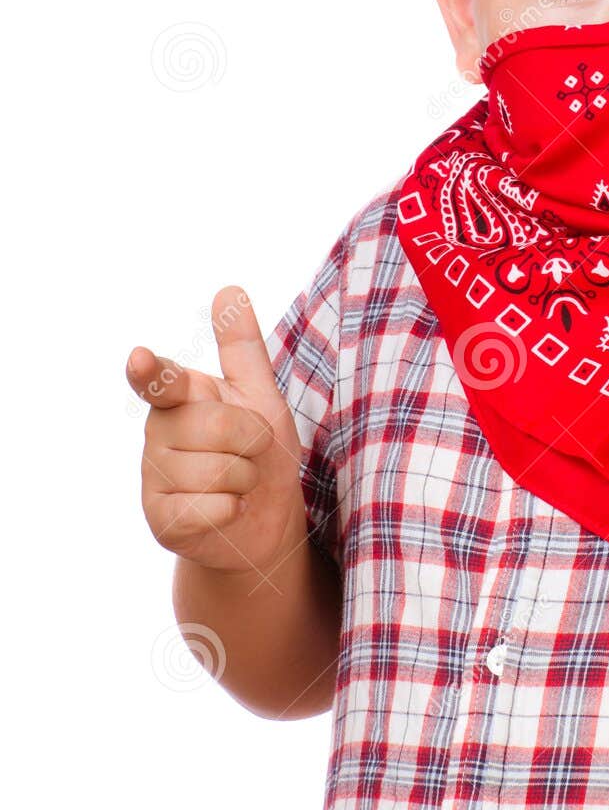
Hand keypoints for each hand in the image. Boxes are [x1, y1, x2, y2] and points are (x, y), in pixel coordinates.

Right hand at [127, 287, 305, 574]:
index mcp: (179, 399)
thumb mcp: (260, 396)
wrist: (266, 520)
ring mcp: (154, 479)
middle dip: (252, 441)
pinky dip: (233, 509)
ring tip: (238, 483)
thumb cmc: (261, 453)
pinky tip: (226, 511)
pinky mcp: (161, 520)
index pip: (161, 381)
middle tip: (250, 453)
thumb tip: (228, 288)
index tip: (141, 359)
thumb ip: (241, 348)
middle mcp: (158, 434)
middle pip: (217, 426)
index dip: (151, 371)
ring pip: (218, 469)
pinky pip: (211, 507)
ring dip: (246, 478)